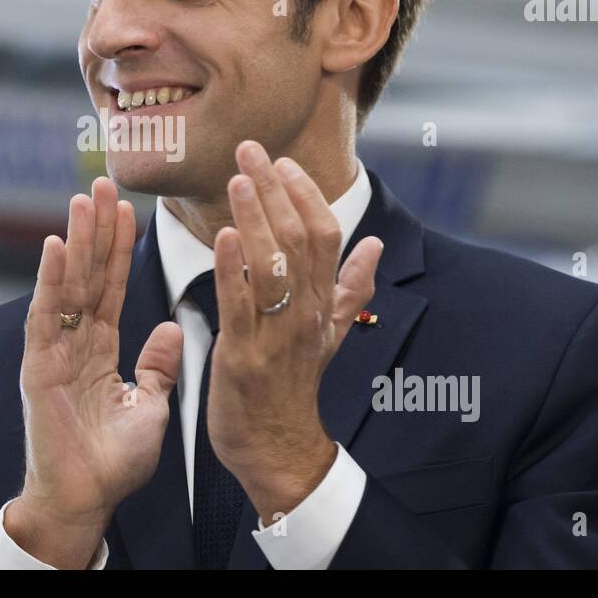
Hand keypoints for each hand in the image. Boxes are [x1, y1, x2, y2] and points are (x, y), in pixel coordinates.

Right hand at [8, 177, 183, 567]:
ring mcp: (54, 352)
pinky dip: (52, 279)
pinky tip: (58, 244)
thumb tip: (172, 331)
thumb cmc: (112, 463)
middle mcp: (74, 343)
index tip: (128, 209)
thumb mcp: (150, 407)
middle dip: (98, 231)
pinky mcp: (38, 367)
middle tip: (103, 183)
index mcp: (99, 350)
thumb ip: (158, 368)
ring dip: (77, 240)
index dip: (120, 249)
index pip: (111, 287)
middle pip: (88, 276)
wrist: (86, 501)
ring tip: (84, 198)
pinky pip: (47, 316)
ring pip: (68, 285)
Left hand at [207, 141, 382, 523]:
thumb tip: (375, 245)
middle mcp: (304, 312)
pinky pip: (239, 305)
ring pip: (271, 265)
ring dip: (254, 217)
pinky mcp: (243, 355)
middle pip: (297, 238)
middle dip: (273, 189)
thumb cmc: (295, 385)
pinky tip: (221, 235)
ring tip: (237, 179)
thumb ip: (349, 285)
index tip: (283, 161)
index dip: (306, 194)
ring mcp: (276, 334)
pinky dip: (232, 269)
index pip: (324, 234)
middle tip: (249, 149)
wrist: (278, 448)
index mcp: (322, 302)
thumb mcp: (330, 333)